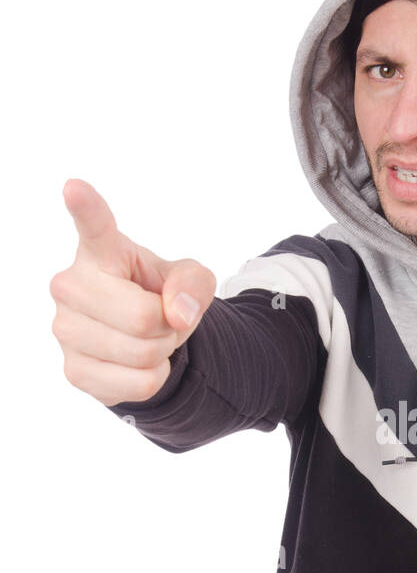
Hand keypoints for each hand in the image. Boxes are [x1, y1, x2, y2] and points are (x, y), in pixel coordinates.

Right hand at [50, 178, 216, 406]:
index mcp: (101, 251)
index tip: (75, 188)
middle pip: (142, 318)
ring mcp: (66, 329)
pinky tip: (138, 364)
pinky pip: (137, 384)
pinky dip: (154, 378)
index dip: (85, 208)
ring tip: (148, 338)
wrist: (144, 338)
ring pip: (141, 353)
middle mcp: (71, 285)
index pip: (93, 226)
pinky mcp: (73, 370)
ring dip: (161, 352)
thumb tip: (177, 313)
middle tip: (159, 318)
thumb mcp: (190, 280)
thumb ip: (194, 283)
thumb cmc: (159, 295)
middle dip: (167, 325)